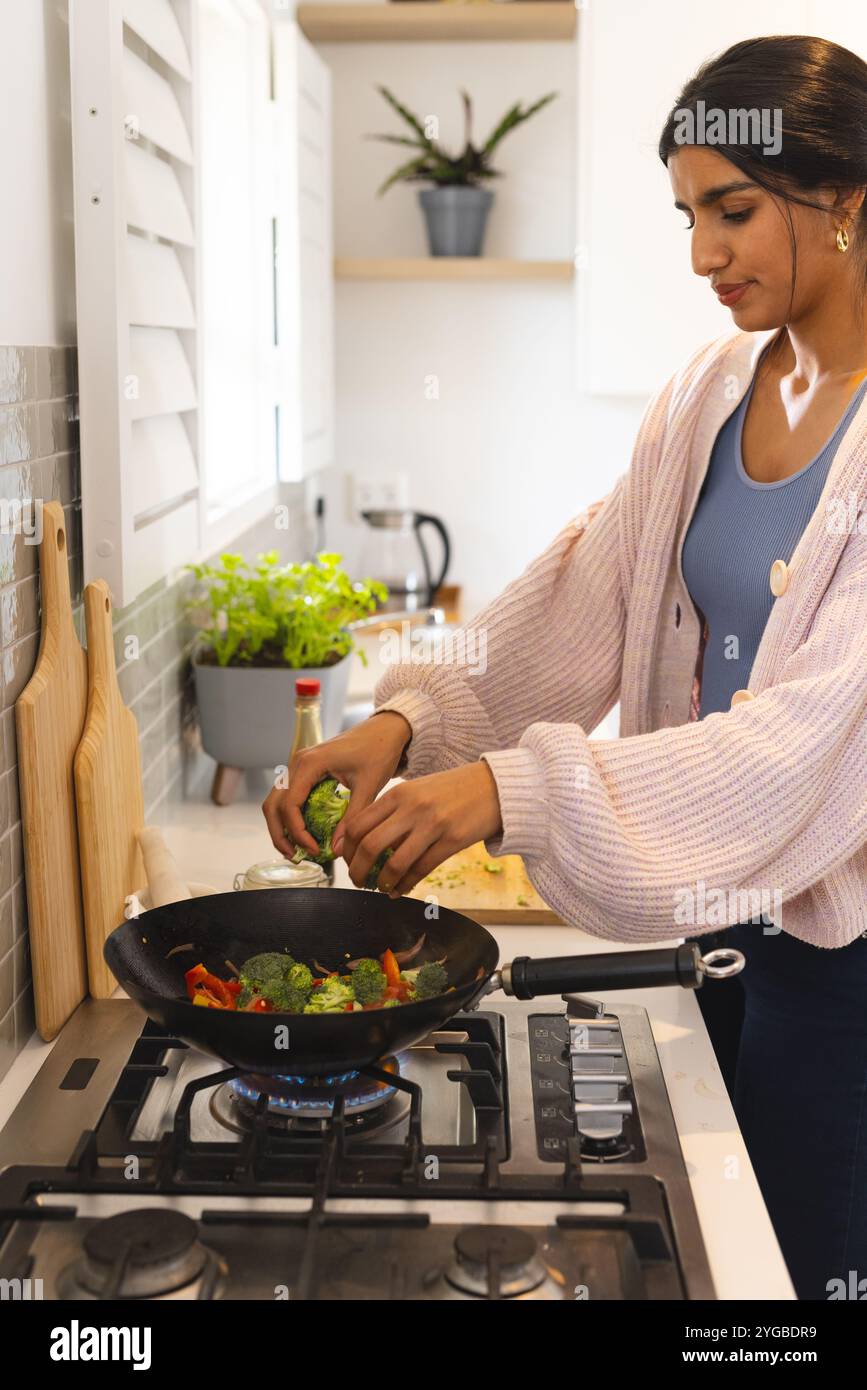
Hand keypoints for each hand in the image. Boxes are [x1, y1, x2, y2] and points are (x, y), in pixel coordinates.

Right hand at [262, 711, 410, 858]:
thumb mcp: (369, 786)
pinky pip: (288, 796)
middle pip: (273, 805)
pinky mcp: (305, 770)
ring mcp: (298, 765)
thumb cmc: (379, 751)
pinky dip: (290, 816)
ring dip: (282, 827)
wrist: (385, 729)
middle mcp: (297, 762)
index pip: (290, 805)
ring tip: (297, 849)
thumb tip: (337, 849)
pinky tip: (305, 833)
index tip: (315, 850)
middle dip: (280, 834)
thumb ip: (352, 817)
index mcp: (310, 764)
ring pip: (276, 801)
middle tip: (296, 856)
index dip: (297, 833)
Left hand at [338, 761, 503, 896]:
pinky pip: (421, 869)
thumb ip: (393, 810)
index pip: (358, 824)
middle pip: (370, 845)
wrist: (495, 785)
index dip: (348, 849)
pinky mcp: (452, 841)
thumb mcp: (418, 790)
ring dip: (382, 882)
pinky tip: (400, 890)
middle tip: (358, 881)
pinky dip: (406, 885)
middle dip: (358, 870)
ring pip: (395, 863)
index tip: (348, 862)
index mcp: (399, 793)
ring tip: (381, 888)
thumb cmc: (453, 789)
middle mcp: (412, 807)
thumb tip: (367, 841)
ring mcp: (433, 824)